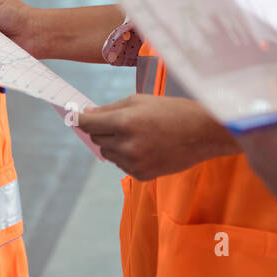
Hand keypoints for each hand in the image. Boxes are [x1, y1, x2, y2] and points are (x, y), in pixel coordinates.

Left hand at [77, 95, 238, 180]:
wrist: (202, 133)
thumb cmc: (171, 111)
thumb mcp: (140, 101)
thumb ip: (111, 108)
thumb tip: (87, 114)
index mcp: (125, 122)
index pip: (89, 123)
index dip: (80, 119)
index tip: (74, 117)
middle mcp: (127, 145)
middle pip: (96, 139)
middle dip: (102, 129)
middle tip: (120, 122)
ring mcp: (134, 163)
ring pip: (107, 153)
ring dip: (114, 143)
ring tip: (138, 134)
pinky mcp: (142, 175)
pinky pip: (122, 165)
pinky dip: (126, 156)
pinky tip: (146, 147)